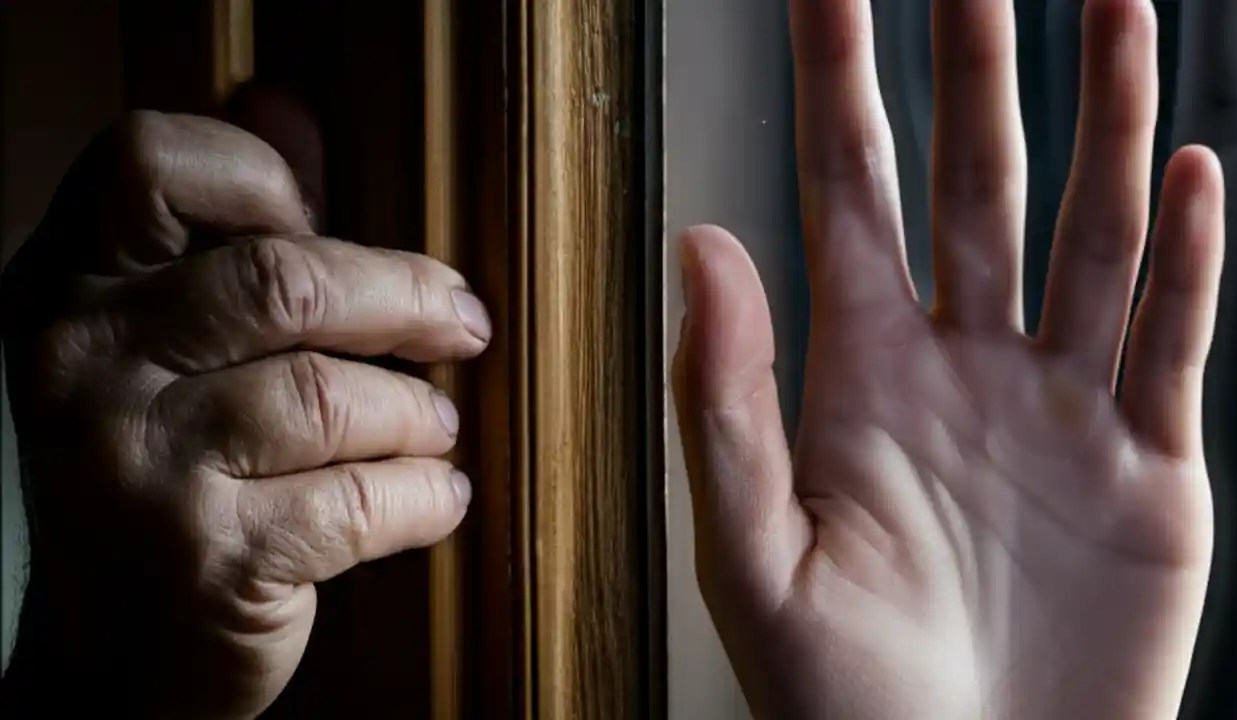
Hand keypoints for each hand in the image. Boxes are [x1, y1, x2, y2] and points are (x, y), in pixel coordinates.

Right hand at [0, 110, 488, 716]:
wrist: (110, 653)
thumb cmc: (163, 471)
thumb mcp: (161, 343)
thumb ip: (223, 230)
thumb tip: (287, 106)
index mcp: (65, 289)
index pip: (153, 161)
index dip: (264, 179)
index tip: (323, 225)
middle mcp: (80, 366)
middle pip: (284, 279)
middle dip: (405, 299)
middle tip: (463, 324)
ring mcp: (135, 468)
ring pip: (335, 396)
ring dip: (419, 414)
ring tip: (436, 428)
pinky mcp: (207, 561)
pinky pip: (364, 499)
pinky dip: (426, 497)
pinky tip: (437, 500)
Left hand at [673, 1, 1221, 717]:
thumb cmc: (840, 703)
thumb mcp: (755, 553)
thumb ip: (725, 397)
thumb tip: (700, 239)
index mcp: (858, 375)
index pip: (847, 190)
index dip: (839, 80)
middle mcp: (960, 367)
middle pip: (972, 180)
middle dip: (978, 65)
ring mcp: (1058, 408)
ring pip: (1088, 230)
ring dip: (1105, 121)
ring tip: (1115, 7)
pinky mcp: (1147, 468)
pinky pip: (1174, 337)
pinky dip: (1193, 257)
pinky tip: (1191, 168)